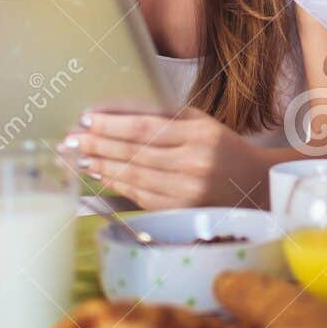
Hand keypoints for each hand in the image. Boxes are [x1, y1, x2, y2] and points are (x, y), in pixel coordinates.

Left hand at [61, 107, 262, 208]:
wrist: (255, 185)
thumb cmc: (223, 148)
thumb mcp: (202, 123)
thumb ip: (165, 117)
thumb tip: (115, 116)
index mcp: (200, 135)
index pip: (144, 129)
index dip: (111, 126)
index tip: (87, 120)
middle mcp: (194, 164)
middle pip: (134, 153)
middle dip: (97, 145)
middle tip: (71, 139)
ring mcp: (188, 191)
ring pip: (134, 177)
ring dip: (102, 166)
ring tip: (80, 157)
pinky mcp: (182, 211)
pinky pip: (141, 196)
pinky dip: (117, 184)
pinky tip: (102, 175)